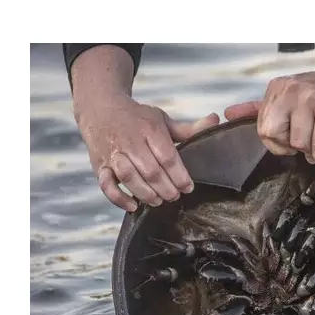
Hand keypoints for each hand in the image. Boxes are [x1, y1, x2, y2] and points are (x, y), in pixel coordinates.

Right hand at [76, 94, 219, 210]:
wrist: (100, 109)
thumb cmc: (137, 118)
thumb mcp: (162, 120)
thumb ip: (188, 129)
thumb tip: (215, 120)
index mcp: (150, 129)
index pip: (167, 156)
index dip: (179, 175)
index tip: (189, 187)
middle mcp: (130, 141)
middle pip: (150, 170)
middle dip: (166, 188)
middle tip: (175, 196)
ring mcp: (114, 154)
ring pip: (129, 177)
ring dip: (146, 193)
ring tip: (158, 201)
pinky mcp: (99, 165)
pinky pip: (105, 184)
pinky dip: (118, 198)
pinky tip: (133, 206)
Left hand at [225, 65, 314, 163]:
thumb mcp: (292, 95)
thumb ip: (260, 107)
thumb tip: (228, 114)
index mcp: (277, 88)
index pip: (262, 128)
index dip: (277, 141)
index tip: (293, 135)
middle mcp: (289, 90)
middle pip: (271, 136)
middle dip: (289, 146)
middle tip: (306, 138)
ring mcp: (308, 98)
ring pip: (297, 144)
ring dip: (311, 149)